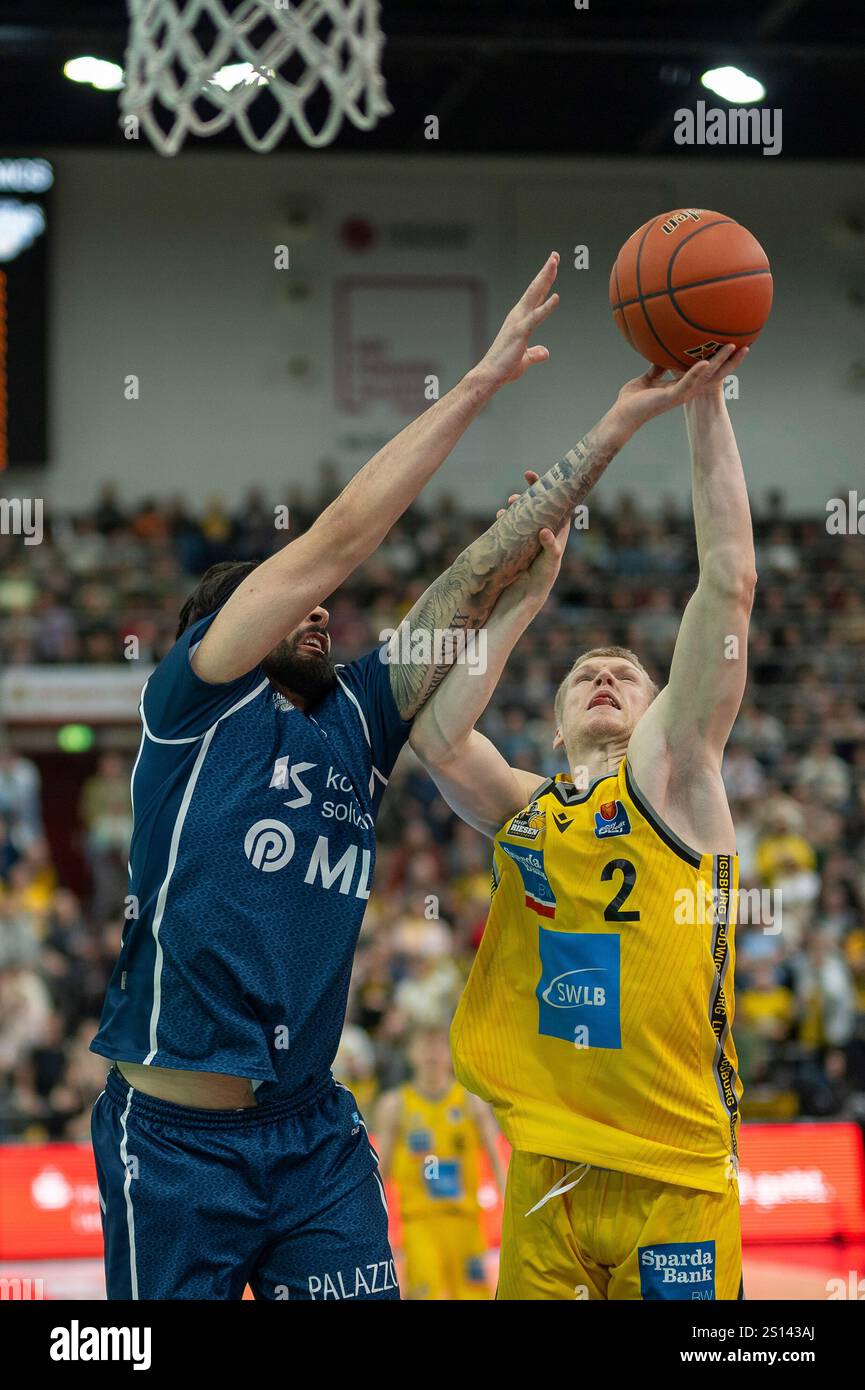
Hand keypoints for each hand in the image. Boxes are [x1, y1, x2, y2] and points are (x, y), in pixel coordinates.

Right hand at [475, 254, 559, 388]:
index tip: (552, 266)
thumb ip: (535, 353)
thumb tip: (544, 352)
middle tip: (555, 255)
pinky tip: (556, 296)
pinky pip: (536, 317)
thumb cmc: (504, 367)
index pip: (535, 296)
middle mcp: (518, 315)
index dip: (544, 280)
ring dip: (544, 278)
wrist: (490, 375)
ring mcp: (518, 322)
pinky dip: (546, 307)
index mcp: (519, 319)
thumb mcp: (525, 360)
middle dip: (546, 271)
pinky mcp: (520, 332)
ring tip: (554, 263)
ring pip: (534, 295)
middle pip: (535, 289)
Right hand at [494, 470, 568, 612]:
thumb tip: (545, 530)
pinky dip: (505, 521)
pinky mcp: (514, 547)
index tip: (535, 478)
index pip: (557, 507)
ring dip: (513, 510)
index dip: (550, 490)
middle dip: (526, 499)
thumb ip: (551, 548)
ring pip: (521, 518)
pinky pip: (509, 528)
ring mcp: (527, 540)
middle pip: (537, 509)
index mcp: (556, 535)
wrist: (523, 600)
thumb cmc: (541, 583)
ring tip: (505, 509)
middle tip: (514, 497)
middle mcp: (542, 535)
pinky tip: (499, 519)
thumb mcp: (549, 565)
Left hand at [612, 344, 747, 434]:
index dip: (721, 360)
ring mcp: (680, 394)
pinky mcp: (671, 397)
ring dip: (719, 361)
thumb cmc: (633, 399)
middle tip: (746, 346)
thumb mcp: (647, 378)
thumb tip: (660, 354)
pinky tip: (705, 362)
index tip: (734, 346)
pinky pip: (686, 382)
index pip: (707, 371)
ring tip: (732, 347)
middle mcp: (686, 390)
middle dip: (730, 361)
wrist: (622, 415)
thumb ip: (657, 367)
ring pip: (706, 376)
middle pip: (714, 374)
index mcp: (682, 385)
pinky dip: (696, 372)